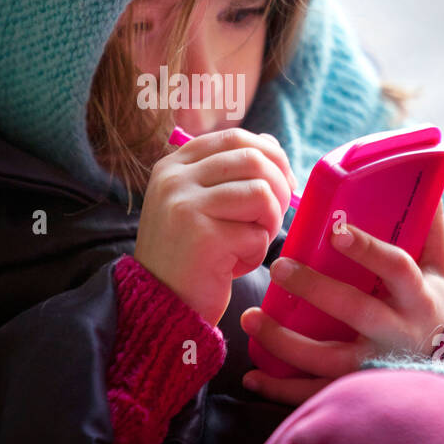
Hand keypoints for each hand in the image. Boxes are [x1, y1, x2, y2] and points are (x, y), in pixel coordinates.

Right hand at [133, 127, 298, 327]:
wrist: (160, 305)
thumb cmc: (190, 255)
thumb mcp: (198, 204)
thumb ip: (228, 172)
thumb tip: (272, 146)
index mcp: (174, 165)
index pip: (236, 137)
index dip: (271, 156)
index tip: (283, 184)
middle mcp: (175, 179)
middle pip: (253, 160)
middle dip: (279, 189)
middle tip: (274, 218)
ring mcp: (185, 205)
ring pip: (261, 193)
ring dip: (270, 223)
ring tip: (251, 243)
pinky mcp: (202, 237)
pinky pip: (256, 234)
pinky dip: (256, 253)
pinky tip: (234, 266)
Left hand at [239, 200, 443, 405]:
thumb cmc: (428, 304)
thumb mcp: (439, 268)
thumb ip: (429, 226)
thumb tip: (424, 176)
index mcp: (418, 297)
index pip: (396, 269)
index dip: (369, 250)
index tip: (337, 232)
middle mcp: (398, 334)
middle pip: (356, 311)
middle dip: (315, 289)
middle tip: (277, 267)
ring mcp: (375, 367)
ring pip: (329, 359)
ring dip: (285, 341)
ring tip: (251, 317)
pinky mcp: (354, 390)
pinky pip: (315, 393)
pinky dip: (281, 390)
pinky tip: (252, 377)